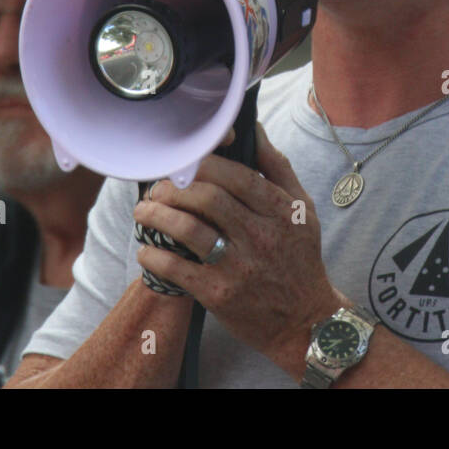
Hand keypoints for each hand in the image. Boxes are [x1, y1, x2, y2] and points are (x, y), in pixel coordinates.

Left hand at [133, 124, 343, 375]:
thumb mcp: (302, 209)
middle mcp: (261, 236)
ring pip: (189, 231)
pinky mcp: (220, 295)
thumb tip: (254, 128)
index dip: (203, 164)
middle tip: (158, 188)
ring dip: (157, 216)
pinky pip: (178, 270)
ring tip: (143, 211)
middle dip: (174, 188)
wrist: (305, 321)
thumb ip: (277, 167)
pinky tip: (147, 248)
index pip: (236, 176)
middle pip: (208, 199)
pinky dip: (155, 255)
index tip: (183, 162)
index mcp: (280, 210)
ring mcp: (240, 267)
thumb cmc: (300, 257)